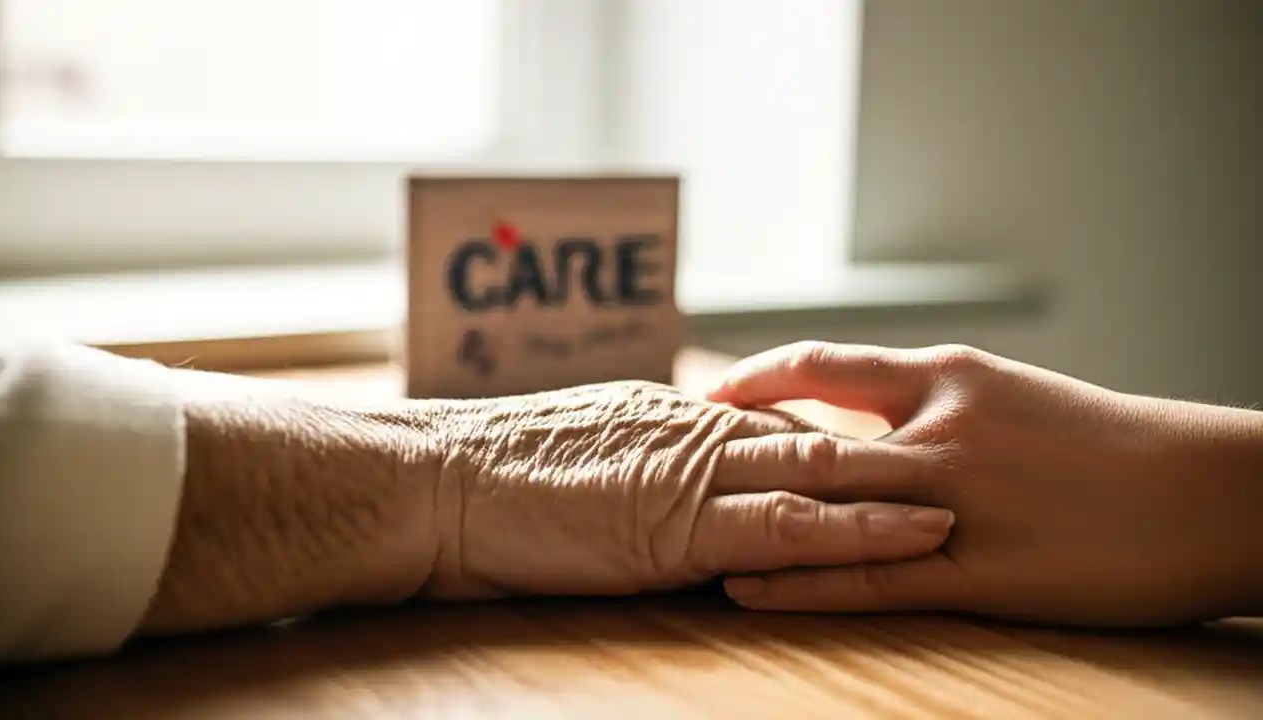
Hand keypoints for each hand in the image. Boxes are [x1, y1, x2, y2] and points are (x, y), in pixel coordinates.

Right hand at [418, 381, 954, 597]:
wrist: (440, 483)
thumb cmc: (496, 474)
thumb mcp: (585, 445)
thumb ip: (642, 450)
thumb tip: (667, 464)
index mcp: (679, 415)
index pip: (780, 421)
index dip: (846, 436)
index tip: (900, 446)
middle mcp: (700, 433)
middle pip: (819, 438)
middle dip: (894, 454)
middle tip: (966, 458)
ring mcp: (694, 477)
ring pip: (822, 476)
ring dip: (898, 490)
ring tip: (970, 500)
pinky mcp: (681, 529)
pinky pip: (785, 530)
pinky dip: (852, 535)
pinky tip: (907, 542)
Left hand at [710, 342, 1262, 625]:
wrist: (1206, 490)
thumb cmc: (1107, 444)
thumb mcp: (1010, 397)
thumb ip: (932, 403)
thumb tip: (860, 408)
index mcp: (950, 376)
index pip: (822, 364)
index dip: (753, 377)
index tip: (703, 391)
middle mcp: (941, 430)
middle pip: (804, 436)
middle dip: (726, 450)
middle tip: (661, 457)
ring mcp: (956, 502)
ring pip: (824, 505)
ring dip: (744, 517)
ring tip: (677, 527)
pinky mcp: (980, 573)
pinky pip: (865, 580)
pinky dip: (796, 583)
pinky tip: (744, 586)